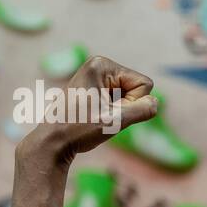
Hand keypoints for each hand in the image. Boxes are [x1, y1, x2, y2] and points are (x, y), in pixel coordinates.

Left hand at [19, 56, 157, 165]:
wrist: (52, 141)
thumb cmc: (78, 130)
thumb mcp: (115, 121)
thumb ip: (142, 110)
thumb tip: (155, 103)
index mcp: (102, 65)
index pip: (143, 84)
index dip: (132, 104)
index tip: (108, 113)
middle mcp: (99, 65)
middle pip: (137, 88)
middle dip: (125, 106)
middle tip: (101, 116)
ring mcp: (95, 75)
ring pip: (129, 95)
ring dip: (119, 110)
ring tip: (96, 117)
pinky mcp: (94, 87)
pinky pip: (119, 99)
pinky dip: (112, 111)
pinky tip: (94, 116)